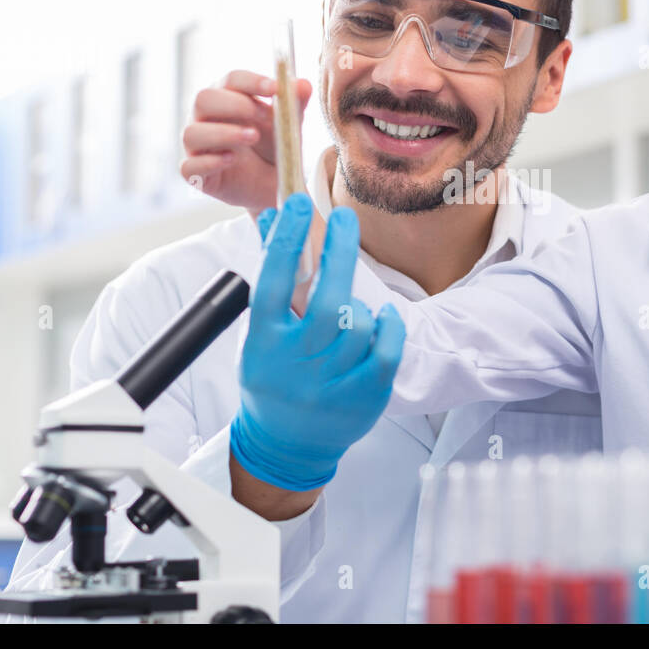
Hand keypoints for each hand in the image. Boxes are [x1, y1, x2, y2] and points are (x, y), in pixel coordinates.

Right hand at [179, 69, 312, 215]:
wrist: (272, 186)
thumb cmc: (274, 147)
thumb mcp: (288, 126)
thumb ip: (294, 105)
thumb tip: (304, 85)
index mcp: (227, 98)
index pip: (231, 80)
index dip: (252, 82)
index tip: (275, 89)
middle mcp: (205, 118)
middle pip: (204, 99)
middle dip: (236, 104)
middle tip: (266, 116)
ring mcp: (196, 146)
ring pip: (192, 133)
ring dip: (224, 133)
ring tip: (253, 137)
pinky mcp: (195, 174)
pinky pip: (190, 166)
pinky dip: (210, 162)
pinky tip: (232, 159)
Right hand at [231, 193, 403, 490]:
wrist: (285, 444)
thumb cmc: (273, 375)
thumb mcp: (260, 330)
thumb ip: (272, 276)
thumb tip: (275, 217)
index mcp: (263, 344)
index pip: (273, 284)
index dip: (286, 241)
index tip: (299, 203)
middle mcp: (294, 366)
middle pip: (326, 302)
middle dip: (339, 253)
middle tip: (346, 218)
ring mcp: (329, 386)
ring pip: (357, 324)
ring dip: (359, 303)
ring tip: (354, 304)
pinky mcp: (363, 399)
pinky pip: (386, 351)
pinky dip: (388, 327)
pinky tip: (382, 317)